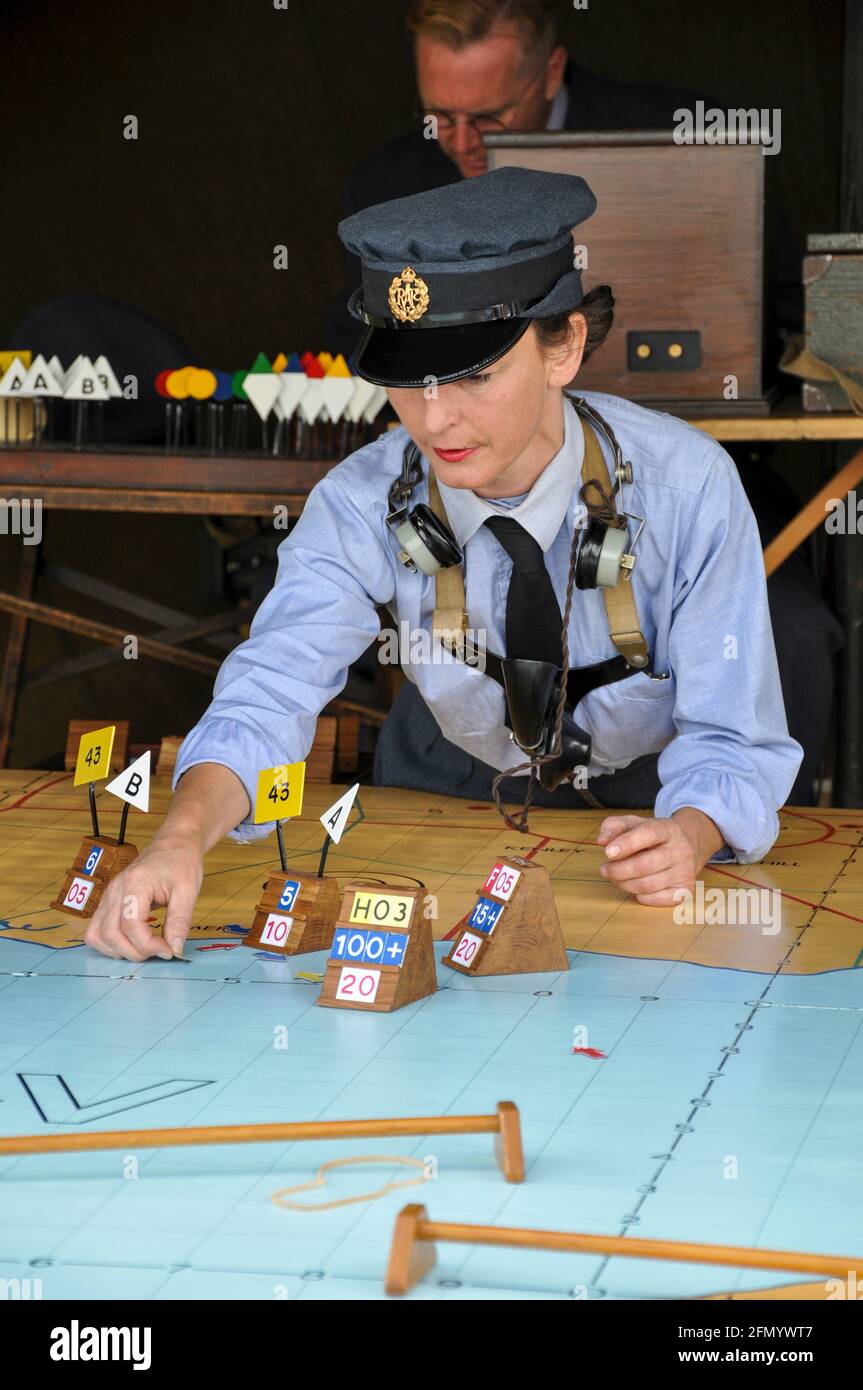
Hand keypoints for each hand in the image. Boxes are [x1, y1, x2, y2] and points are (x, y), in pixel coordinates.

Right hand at [84, 835, 202, 961]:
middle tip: (159, 951)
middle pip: (110, 934)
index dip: (148, 944)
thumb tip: (175, 950)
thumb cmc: (181, 862)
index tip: (169, 950)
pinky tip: (131, 943)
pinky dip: (110, 943)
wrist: (173, 844)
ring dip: (119, 950)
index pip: (130, 925)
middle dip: (135, 952)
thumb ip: (180, 922)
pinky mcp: (108, 901)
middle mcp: (115, 889)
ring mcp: (108, 895)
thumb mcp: (188, 891)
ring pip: (97, 935)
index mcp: (135, 883)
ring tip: (145, 948)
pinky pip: (97, 929)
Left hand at [596, 808, 722, 906]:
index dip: (626, 843)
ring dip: (625, 884)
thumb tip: (602, 841)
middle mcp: (681, 850)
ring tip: (617, 878)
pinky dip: (642, 897)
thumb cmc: (654, 836)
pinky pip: (659, 899)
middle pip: (645, 864)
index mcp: (668, 829)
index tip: (608, 853)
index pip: (649, 834)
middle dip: (618, 870)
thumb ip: (614, 827)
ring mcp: (686, 871)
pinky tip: (636, 888)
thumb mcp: (634, 824)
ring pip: (648, 885)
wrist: (688, 845)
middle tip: (605, 870)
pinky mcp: (686, 889)